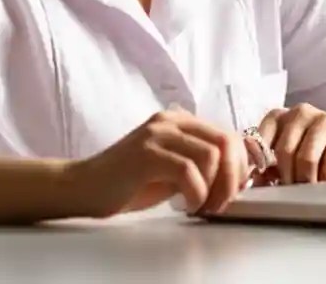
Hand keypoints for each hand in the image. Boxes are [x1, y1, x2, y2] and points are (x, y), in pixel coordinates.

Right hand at [66, 107, 250, 217]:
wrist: (85, 187)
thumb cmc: (129, 182)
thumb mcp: (173, 167)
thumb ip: (201, 163)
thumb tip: (237, 175)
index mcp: (180, 120)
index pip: (229, 135)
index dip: (240, 166)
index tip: (234, 191)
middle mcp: (171, 120)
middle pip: (226, 142)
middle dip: (233, 178)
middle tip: (220, 203)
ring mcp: (157, 134)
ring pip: (212, 155)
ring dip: (215, 188)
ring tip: (201, 206)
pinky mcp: (146, 153)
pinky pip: (187, 171)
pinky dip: (195, 193)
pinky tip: (185, 205)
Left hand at [256, 104, 325, 185]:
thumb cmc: (321, 155)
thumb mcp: (292, 160)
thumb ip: (271, 167)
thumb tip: (252, 181)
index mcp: (283, 116)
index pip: (260, 135)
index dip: (259, 161)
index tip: (262, 179)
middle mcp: (302, 112)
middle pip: (284, 150)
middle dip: (287, 176)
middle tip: (292, 190)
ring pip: (306, 157)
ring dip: (307, 180)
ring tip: (310, 189)